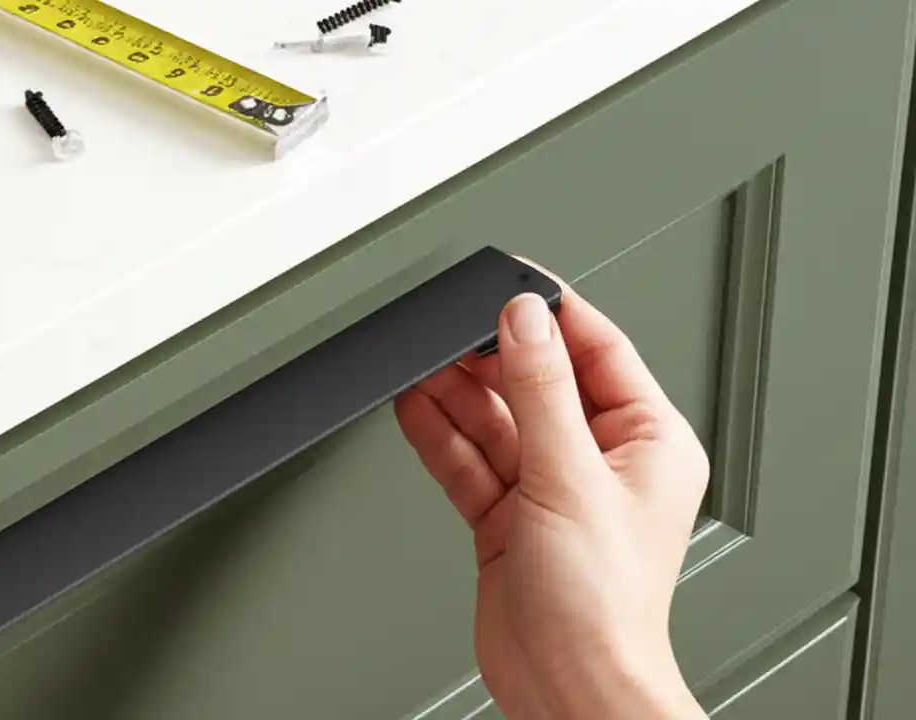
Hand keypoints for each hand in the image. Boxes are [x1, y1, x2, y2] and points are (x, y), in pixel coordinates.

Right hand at [394, 270, 708, 718]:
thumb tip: (524, 320)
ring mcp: (549, 490)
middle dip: (490, 358)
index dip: (553, 314)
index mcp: (647, 441)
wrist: (567, 688)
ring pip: (497, 421)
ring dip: (457, 394)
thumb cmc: (604, 608)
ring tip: (418, 365)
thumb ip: (542, 391)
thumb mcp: (570, 477)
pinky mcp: (507, 519)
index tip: (510, 283)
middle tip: (448, 332)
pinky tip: (415, 409)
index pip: (598, 351)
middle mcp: (599, 462)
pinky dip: (441, 437)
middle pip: (538, 384)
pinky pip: (470, 461)